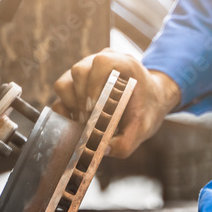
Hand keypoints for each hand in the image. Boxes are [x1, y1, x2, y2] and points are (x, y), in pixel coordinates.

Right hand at [53, 49, 180, 158]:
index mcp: (123, 64)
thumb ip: (126, 141)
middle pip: (79, 72)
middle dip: (81, 100)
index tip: (95, 108)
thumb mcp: (143, 128)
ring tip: (83, 122)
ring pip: (65, 82)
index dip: (94, 84)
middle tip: (89, 121)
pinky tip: (77, 121)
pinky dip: (65, 108)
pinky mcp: (76, 83)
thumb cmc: (146, 111)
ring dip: (70, 105)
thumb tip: (102, 150)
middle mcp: (101, 62)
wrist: (149, 101)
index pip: (102, 63)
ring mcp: (86, 70)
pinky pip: (61, 93)